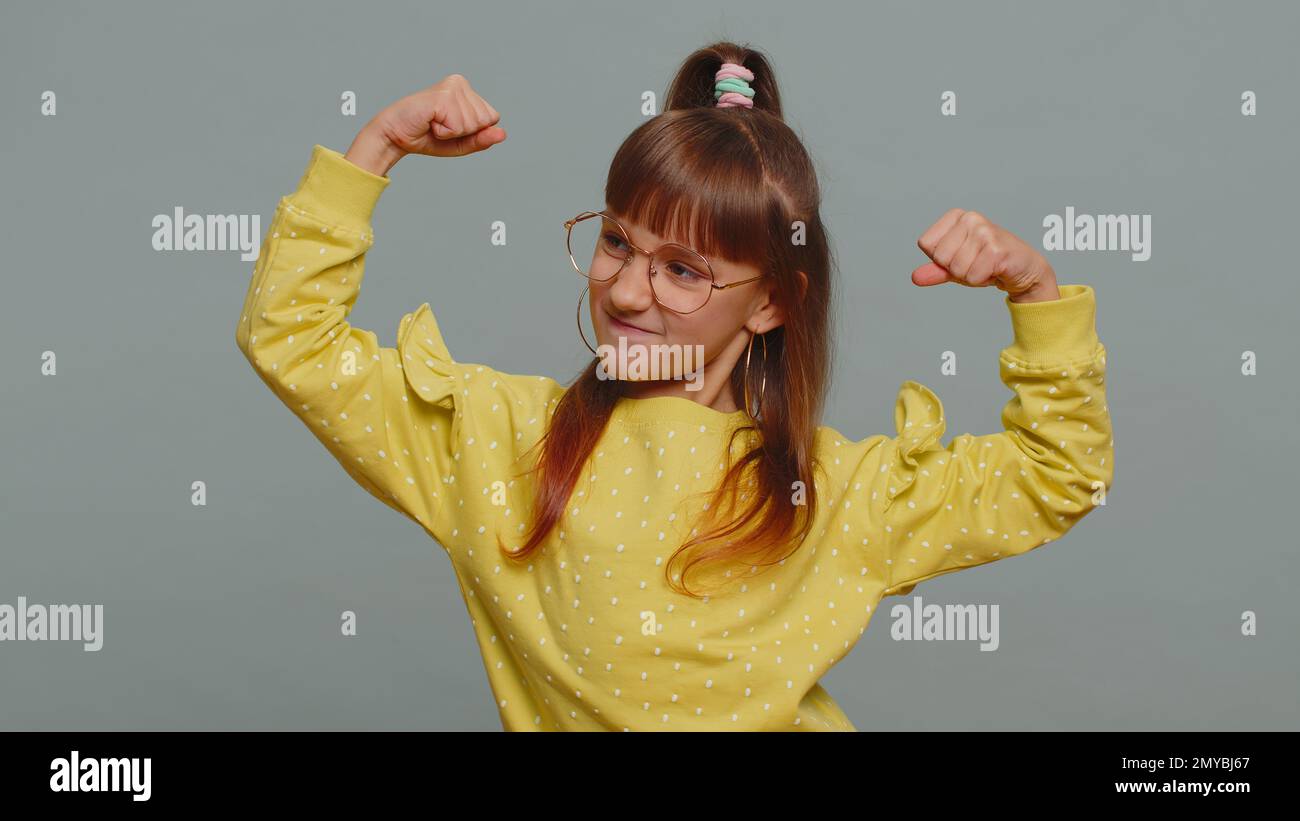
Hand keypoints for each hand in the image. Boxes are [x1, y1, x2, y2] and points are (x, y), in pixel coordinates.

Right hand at [367, 73, 506, 161]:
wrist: (395, 136)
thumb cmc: (426, 137)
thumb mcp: (460, 143)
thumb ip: (482, 139)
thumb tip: (503, 134)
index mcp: (467, 90)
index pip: (492, 118)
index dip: (473, 132)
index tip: (450, 127)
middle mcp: (461, 83)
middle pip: (485, 121)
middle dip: (464, 132)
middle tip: (440, 126)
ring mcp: (452, 87)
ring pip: (473, 124)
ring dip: (452, 132)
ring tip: (434, 123)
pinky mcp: (443, 96)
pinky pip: (459, 127)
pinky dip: (444, 132)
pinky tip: (430, 121)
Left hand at [913, 208, 1057, 300]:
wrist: (1023, 269)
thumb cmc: (987, 264)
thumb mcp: (956, 267)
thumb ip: (935, 270)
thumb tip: (915, 277)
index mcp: (956, 217)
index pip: (926, 244)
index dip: (940, 259)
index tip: (961, 256)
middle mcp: (969, 218)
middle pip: (940, 258)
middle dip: (956, 269)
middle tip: (976, 263)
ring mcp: (984, 231)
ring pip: (956, 268)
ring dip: (971, 275)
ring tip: (986, 266)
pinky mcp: (996, 248)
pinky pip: (973, 276)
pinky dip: (983, 280)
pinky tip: (995, 269)